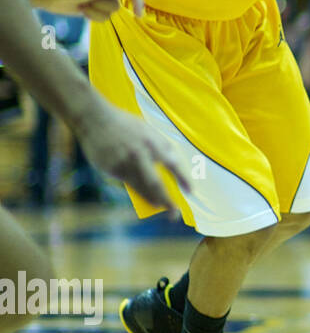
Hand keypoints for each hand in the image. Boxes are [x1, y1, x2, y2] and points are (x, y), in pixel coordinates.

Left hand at [30, 0, 144, 19]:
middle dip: (103, 5)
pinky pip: (102, 18)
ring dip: (95, 10)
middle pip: (118, 4)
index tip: (139, 15)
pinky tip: (82, 8)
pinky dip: (92, 15)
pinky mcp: (94, 6)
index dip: (138, 1)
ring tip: (83, 3)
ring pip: (110, 13)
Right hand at [72, 101, 191, 215]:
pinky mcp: (110, 168)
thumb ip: (162, 146)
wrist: (95, 119)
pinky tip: (145, 196)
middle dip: (166, 200)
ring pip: (139, 187)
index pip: (172, 165)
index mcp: (152, 143)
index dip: (183, 179)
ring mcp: (123, 163)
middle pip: (155, 183)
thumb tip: (174, 162)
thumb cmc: (126, 125)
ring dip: (151, 199)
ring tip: (161, 207)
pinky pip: (126, 182)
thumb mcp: (148, 130)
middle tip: (175, 213)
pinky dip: (136, 189)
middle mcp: (139, 155)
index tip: (191, 192)